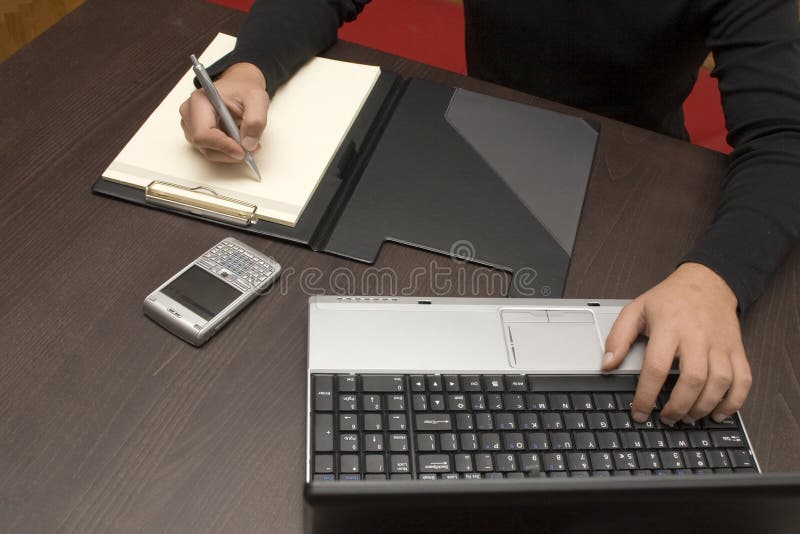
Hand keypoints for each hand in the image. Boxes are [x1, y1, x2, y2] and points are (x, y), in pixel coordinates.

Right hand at [179, 62, 268, 162]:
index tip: (243, 152)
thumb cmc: (244, 89)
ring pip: (209, 151)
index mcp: (200, 101)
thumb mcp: (257, 99)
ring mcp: (191, 125)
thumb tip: (248, 145)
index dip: (223, 146)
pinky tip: (238, 140)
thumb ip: (256, 120)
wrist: (239, 86)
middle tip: (252, 147)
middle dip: (230, 151)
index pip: (203, 134)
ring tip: (247, 140)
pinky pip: (211, 150)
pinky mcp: (196, 134)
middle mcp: (190, 114)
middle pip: (205, 146)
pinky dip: (227, 151)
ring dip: (230, 152)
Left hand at [603, 262, 751, 425]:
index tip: (639, 413)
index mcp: (669, 326)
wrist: (708, 281)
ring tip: (688, 418)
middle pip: (692, 379)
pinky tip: (719, 413)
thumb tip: (606, 365)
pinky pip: (743, 380)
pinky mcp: (737, 349)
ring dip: (704, 407)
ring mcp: (721, 344)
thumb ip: (618, 338)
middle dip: (678, 406)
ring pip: (720, 382)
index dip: (646, 395)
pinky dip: (734, 401)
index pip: (656, 368)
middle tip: (667, 419)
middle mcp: (697, 336)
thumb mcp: (636, 310)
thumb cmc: (669, 299)